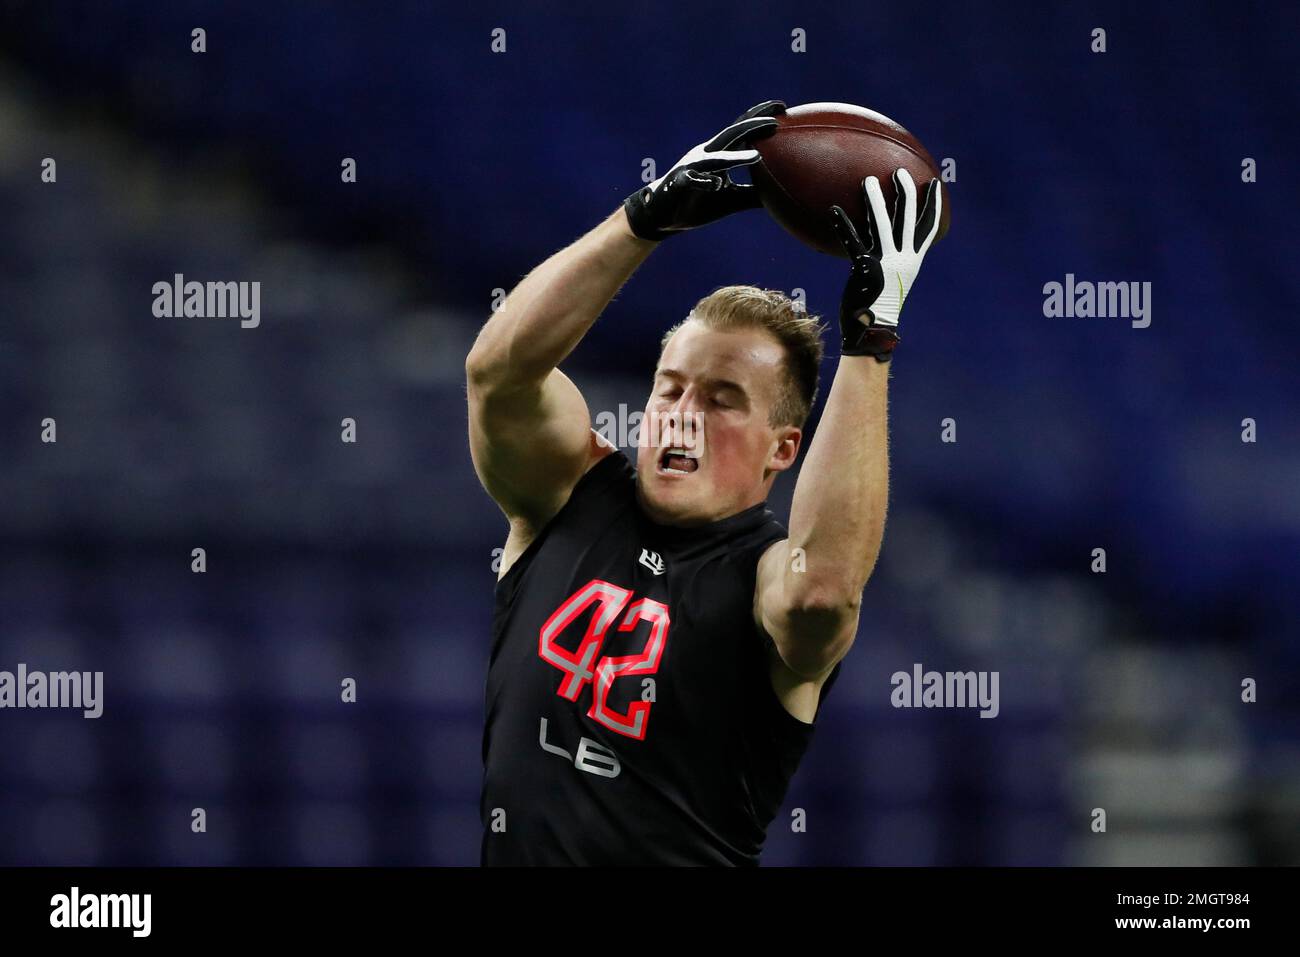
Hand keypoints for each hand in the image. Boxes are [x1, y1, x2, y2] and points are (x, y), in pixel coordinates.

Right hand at [623, 100, 784, 240]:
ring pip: (715, 159)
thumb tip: (782, 197)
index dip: (760, 118)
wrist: (662, 216)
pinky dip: (706, 182)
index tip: (783, 108)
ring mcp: (691, 167)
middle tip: (776, 121)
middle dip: (752, 125)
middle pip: (731, 135)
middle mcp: (706, 155)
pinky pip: (693, 181)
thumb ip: (754, 194)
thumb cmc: (698, 204)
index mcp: (719, 155)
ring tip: (756, 157)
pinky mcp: (679, 183)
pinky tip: (718, 185)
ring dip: (735, 157)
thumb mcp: (732, 199)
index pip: (742, 131)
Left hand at [830, 168, 941, 360]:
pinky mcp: (864, 268)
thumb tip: (889, 243)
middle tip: (900, 172)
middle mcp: (902, 258)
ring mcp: (884, 262)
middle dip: (906, 193)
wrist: (873, 328)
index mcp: (912, 260)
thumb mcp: (894, 278)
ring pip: (881, 224)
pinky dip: (843, 224)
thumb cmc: (880, 304)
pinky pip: (852, 241)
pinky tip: (833, 209)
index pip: (928, 228)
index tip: (936, 184)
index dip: (932, 205)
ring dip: (875, 200)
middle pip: (907, 219)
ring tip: (868, 181)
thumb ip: (894, 258)